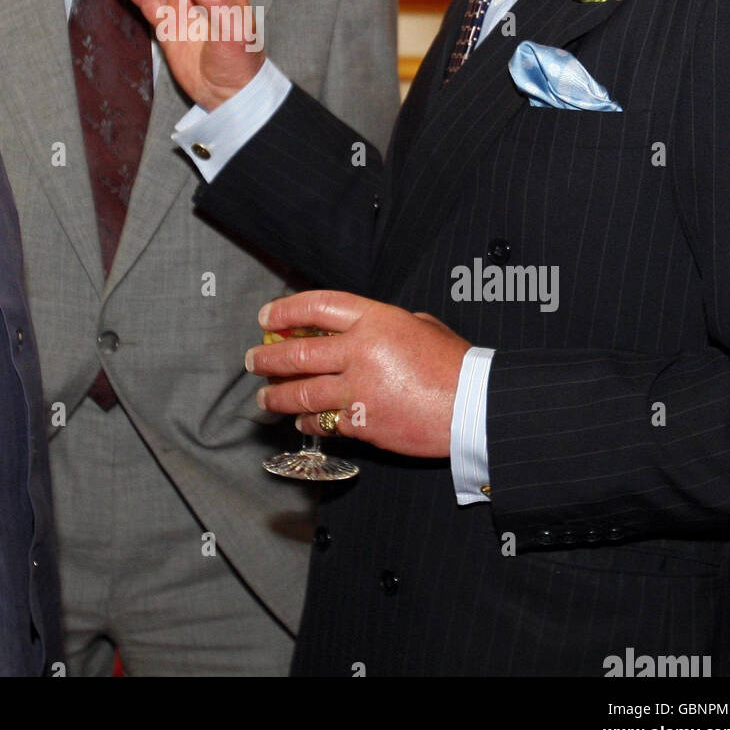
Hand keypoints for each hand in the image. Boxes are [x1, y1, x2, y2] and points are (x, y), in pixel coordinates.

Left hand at [246, 291, 471, 458]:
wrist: (475, 405)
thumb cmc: (454, 363)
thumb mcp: (421, 324)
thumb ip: (386, 323)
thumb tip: (363, 328)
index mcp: (375, 319)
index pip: (316, 306)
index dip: (285, 310)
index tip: (267, 317)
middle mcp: (360, 351)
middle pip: (299, 353)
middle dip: (268, 358)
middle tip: (254, 360)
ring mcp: (359, 389)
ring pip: (303, 392)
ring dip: (278, 394)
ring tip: (265, 395)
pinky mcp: (364, 423)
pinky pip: (325, 422)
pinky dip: (308, 421)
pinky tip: (300, 420)